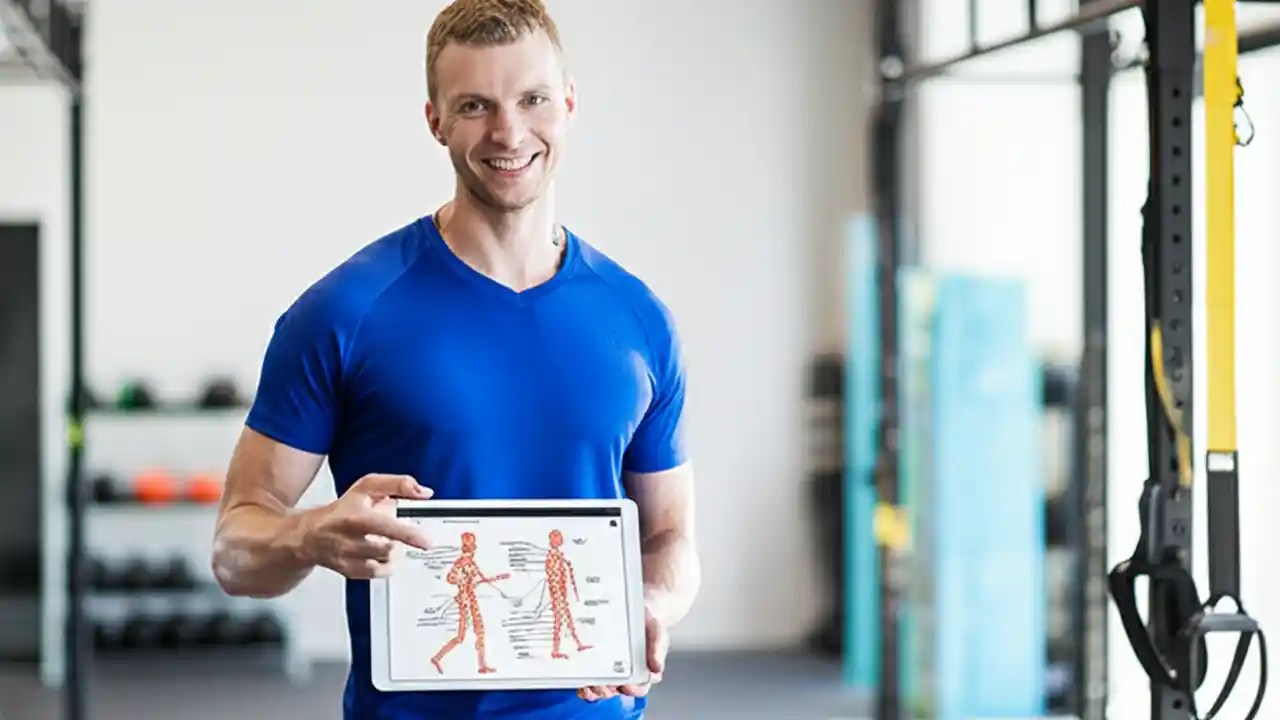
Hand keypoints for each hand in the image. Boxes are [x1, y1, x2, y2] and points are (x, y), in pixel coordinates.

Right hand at [301, 473, 432, 579]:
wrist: (310, 534)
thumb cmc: (343, 510)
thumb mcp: (368, 487)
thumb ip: (398, 485)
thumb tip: (424, 493)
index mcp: (355, 516)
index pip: (386, 527)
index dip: (408, 534)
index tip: (426, 542)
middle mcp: (349, 540)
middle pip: (387, 548)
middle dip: (399, 541)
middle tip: (401, 534)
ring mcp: (348, 558)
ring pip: (385, 561)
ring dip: (393, 551)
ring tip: (386, 540)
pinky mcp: (348, 572)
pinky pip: (378, 573)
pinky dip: (386, 565)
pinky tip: (383, 554)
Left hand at [578, 609, 667, 701]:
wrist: (639, 612)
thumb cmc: (649, 626)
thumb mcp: (658, 634)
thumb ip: (657, 650)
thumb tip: (656, 667)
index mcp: (643, 672)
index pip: (640, 688)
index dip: (633, 690)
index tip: (627, 686)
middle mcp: (626, 676)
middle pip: (616, 691)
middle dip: (608, 691)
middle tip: (603, 684)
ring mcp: (611, 673)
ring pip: (602, 689)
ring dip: (594, 690)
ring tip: (589, 684)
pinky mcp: (597, 666)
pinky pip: (590, 681)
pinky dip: (584, 685)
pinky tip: (580, 682)